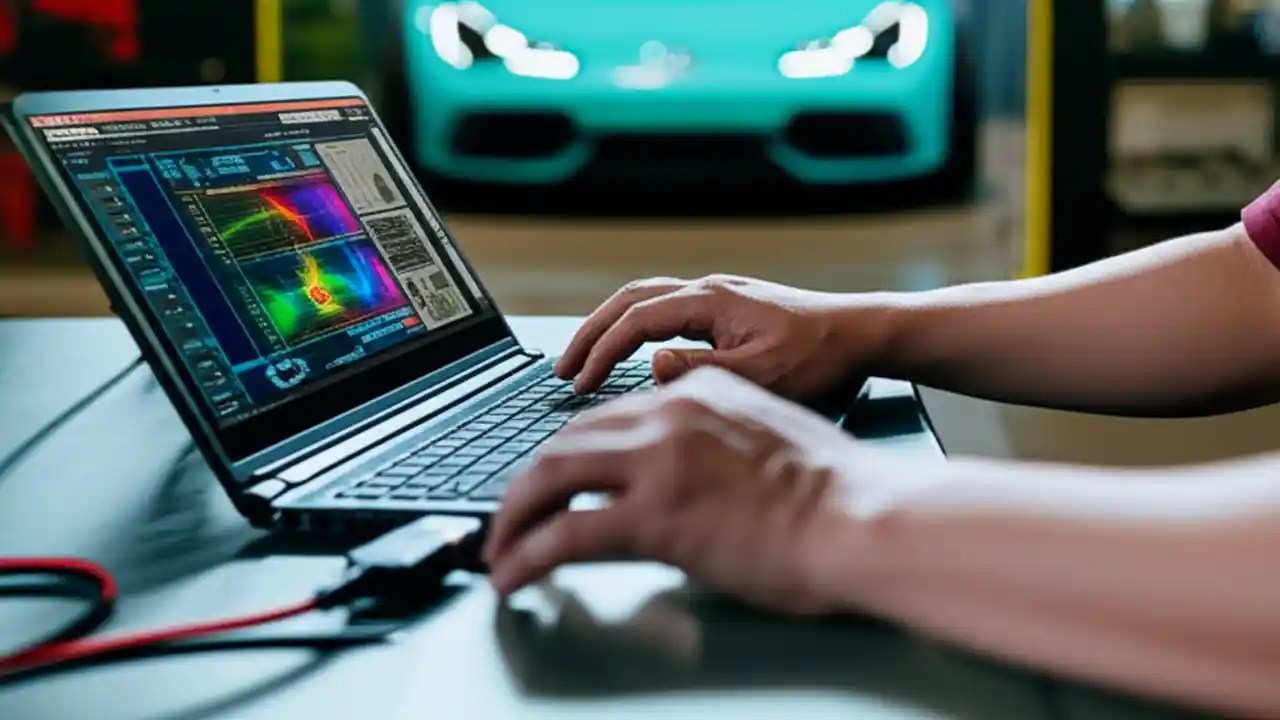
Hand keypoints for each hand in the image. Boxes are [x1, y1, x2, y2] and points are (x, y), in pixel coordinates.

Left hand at [484, 367, 877, 615]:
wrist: (864, 517)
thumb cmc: (836, 491)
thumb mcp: (766, 436)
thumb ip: (713, 439)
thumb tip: (685, 470)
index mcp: (696, 392)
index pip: (607, 418)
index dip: (568, 455)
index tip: (553, 482)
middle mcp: (667, 415)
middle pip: (565, 442)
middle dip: (527, 484)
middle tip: (510, 518)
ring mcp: (657, 463)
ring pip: (549, 478)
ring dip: (514, 518)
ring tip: (499, 550)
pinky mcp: (654, 516)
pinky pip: (564, 533)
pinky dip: (526, 555)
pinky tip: (512, 575)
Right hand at [554, 275, 894, 398]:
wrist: (862, 335)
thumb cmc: (821, 358)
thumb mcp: (763, 376)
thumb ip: (703, 373)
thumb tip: (653, 364)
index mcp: (711, 302)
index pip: (636, 322)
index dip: (602, 353)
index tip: (579, 385)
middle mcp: (709, 290)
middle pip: (629, 300)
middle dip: (590, 333)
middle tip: (562, 369)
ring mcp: (718, 295)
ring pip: (644, 299)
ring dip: (610, 326)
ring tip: (585, 358)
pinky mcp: (728, 306)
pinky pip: (665, 308)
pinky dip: (635, 325)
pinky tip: (633, 349)